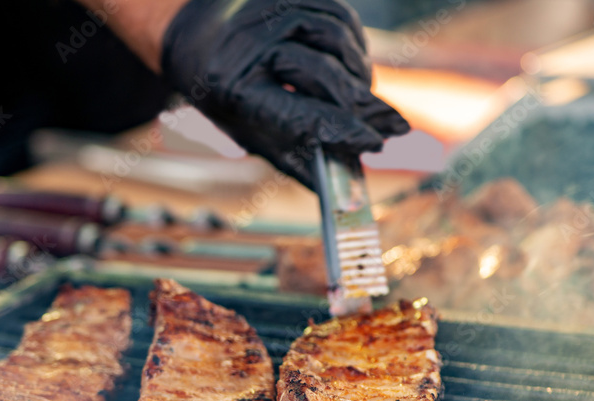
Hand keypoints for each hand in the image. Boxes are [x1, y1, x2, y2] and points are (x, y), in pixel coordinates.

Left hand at [161, 0, 408, 187]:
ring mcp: (270, 10)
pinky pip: (343, 19)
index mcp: (232, 88)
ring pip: (340, 42)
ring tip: (361, 99)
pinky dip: (354, 48)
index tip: (376, 143)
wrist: (200, 38)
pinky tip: (349, 67)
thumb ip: (297, 158)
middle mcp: (249, 44)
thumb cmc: (231, 96)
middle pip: (324, 74)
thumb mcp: (251, 132)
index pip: (297, 113)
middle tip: (393, 127)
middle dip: (360, 104)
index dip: (340, 130)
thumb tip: (347, 190)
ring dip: (360, 76)